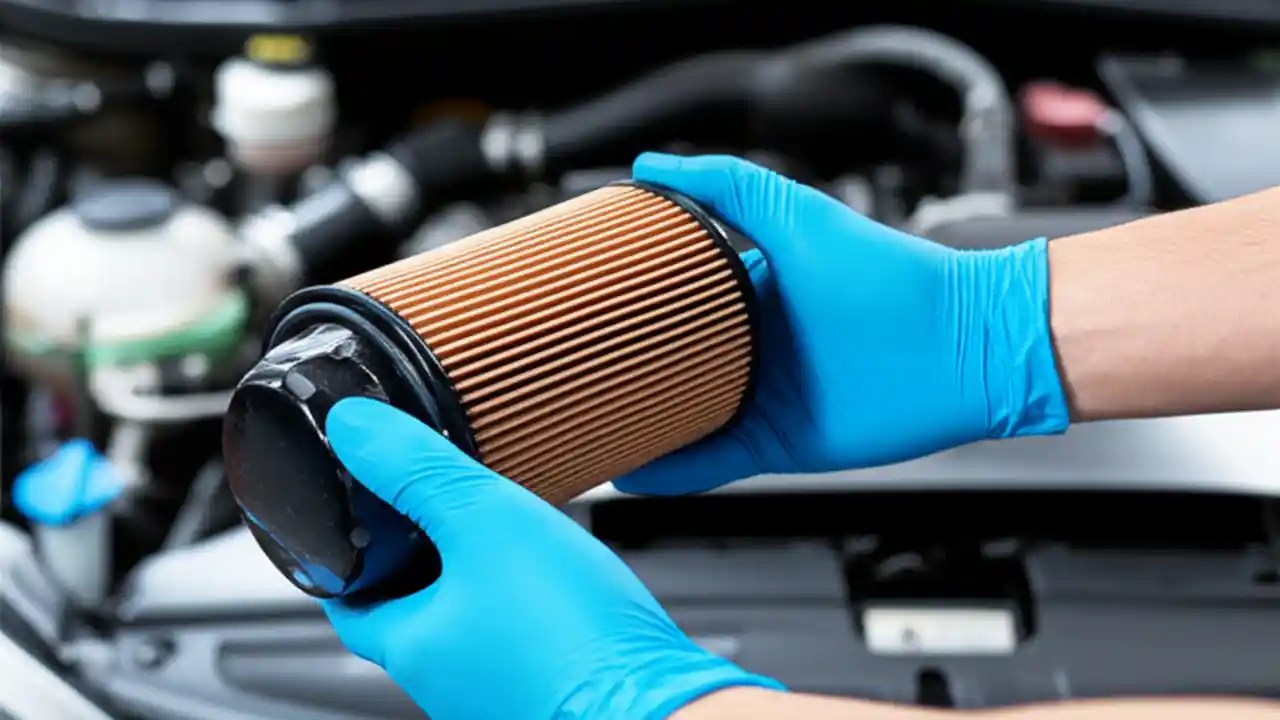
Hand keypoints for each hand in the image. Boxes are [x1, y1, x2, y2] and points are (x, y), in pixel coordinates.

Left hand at [319, 397, 783, 719]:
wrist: (660, 707)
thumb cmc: (573, 637)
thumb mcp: (485, 522)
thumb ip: (418, 472)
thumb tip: (353, 427)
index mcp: (416, 647)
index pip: (350, 604)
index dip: (346, 560)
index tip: (351, 526)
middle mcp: (452, 683)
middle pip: (413, 613)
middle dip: (422, 563)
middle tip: (438, 512)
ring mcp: (505, 692)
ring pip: (473, 627)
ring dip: (480, 583)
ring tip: (505, 535)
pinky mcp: (558, 692)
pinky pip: (526, 642)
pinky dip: (529, 609)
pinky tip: (562, 584)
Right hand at [615, 153, 1069, 494]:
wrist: (963, 347)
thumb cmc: (888, 277)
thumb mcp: (796, 214)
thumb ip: (727, 184)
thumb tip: (651, 166)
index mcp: (750, 292)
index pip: (672, 298)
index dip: (628, 302)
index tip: (580, 304)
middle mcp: (751, 346)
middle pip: (669, 362)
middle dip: (622, 370)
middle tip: (567, 374)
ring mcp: (761, 396)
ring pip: (682, 415)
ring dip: (638, 425)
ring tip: (580, 428)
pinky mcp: (777, 443)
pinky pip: (711, 461)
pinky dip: (671, 471)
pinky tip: (630, 472)